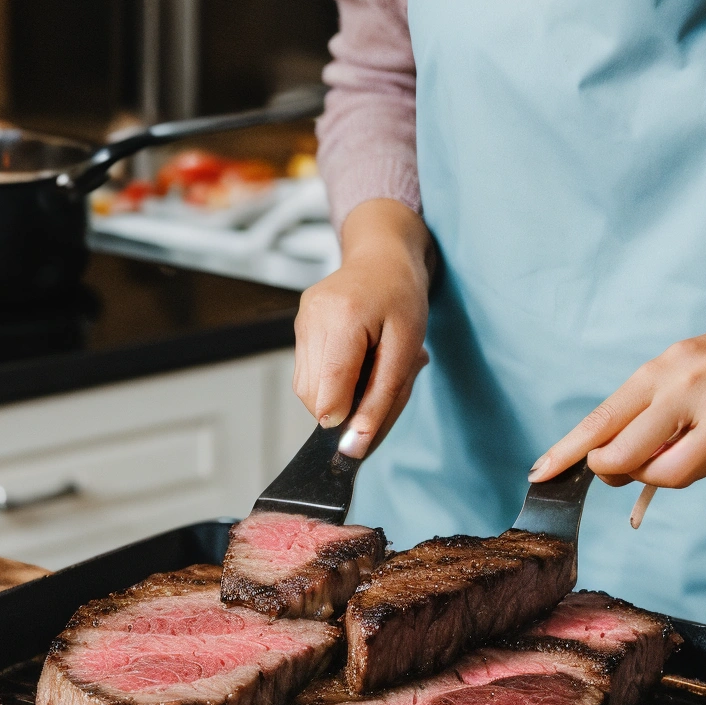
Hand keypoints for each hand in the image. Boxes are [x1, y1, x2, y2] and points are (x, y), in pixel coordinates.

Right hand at [292, 200, 430, 457]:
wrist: (384, 254)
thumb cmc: (402, 298)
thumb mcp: (406, 350)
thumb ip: (380, 401)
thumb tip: (353, 451)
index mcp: (341, 320)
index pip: (328, 397)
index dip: (350, 417)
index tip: (375, 412)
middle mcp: (311, 319)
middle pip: (313, 398)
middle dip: (348, 406)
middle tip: (383, 382)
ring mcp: (300, 321)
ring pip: (307, 390)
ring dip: (340, 393)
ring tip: (372, 365)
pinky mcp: (299, 324)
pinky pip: (309, 371)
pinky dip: (333, 378)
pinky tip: (358, 357)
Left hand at [528, 303, 705, 489]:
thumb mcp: (677, 371)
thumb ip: (644, 412)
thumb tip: (607, 460)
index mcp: (659, 367)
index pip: (601, 416)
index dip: (567, 450)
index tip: (540, 473)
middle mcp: (683, 384)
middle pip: (623, 450)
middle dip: (609, 470)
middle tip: (613, 471)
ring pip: (659, 470)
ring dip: (648, 476)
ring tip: (661, 457)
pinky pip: (695, 472)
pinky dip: (679, 474)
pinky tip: (689, 455)